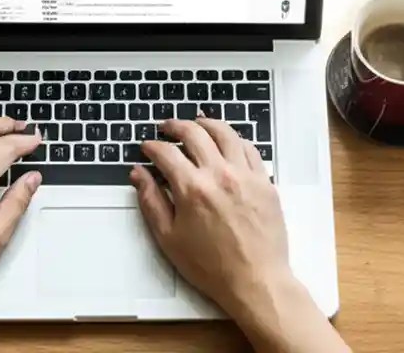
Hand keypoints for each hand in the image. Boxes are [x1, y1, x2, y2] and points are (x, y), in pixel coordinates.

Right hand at [129, 116, 291, 315]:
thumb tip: (139, 175)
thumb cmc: (212, 266)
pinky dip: (235, 139)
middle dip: (175, 126)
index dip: (152, 146)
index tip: (147, 147)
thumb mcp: (169, 238)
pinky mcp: (264, 181)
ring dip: (207, 123)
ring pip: (225, 133)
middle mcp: (219, 174)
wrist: (256, 281)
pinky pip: (250, 148)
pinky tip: (228, 141)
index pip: (166, 153)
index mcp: (192, 189)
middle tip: (167, 127)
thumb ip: (151, 201)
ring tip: (197, 122)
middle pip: (194, 133)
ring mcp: (245, 175)